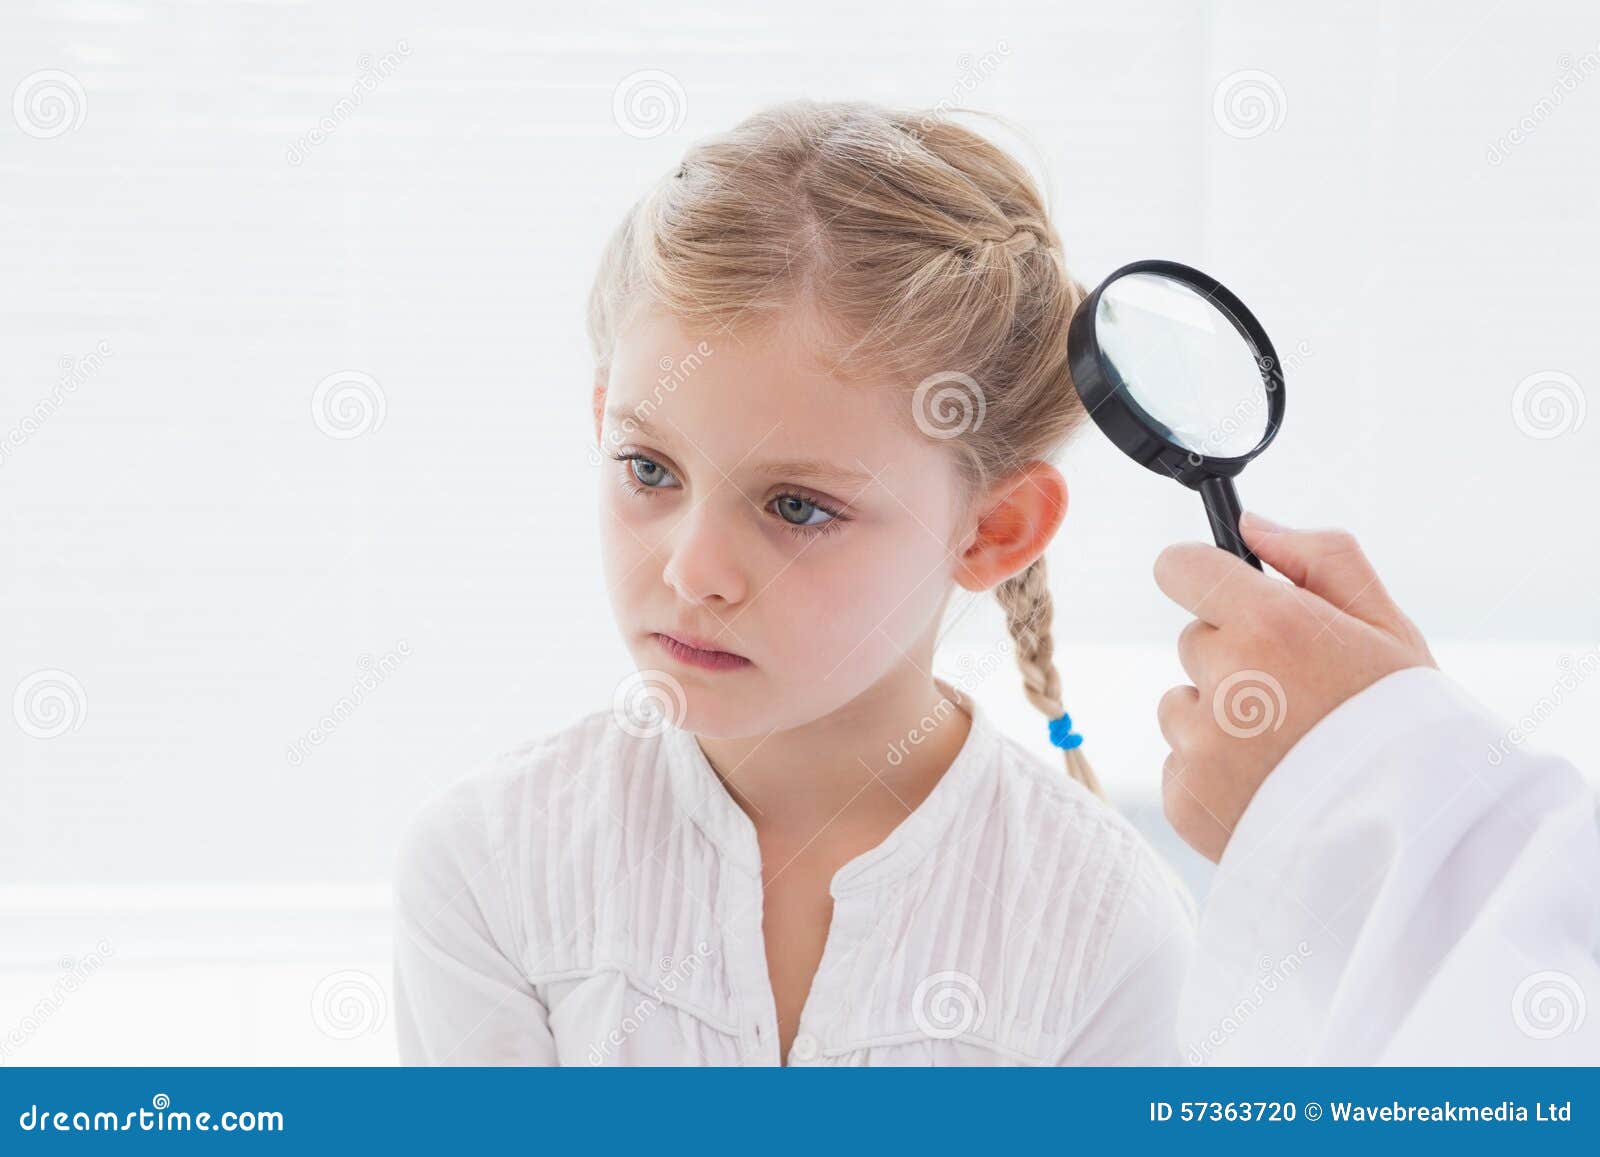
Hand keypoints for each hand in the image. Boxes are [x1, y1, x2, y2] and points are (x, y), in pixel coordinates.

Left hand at [1151, 512, 1437, 862]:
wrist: (1418, 842)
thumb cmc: (1407, 723)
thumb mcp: (1387, 625)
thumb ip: (1318, 558)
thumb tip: (1250, 526)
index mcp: (1270, 624)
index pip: (1180, 568)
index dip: (1202, 577)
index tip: (1221, 593)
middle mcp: (1225, 680)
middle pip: (1193, 642)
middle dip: (1233, 657)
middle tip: (1296, 696)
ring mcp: (1199, 745)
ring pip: (1181, 704)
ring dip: (1217, 718)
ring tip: (1286, 750)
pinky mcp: (1184, 798)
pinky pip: (1179, 765)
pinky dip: (1212, 776)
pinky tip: (1269, 789)